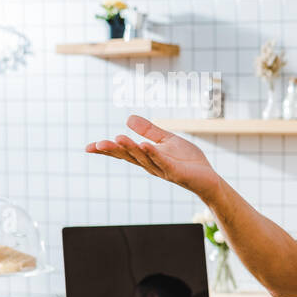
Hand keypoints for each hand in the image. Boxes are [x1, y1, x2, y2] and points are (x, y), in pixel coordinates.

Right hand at [85, 114, 220, 196]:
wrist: (208, 178)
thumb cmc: (188, 161)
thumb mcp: (166, 140)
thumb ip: (149, 131)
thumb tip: (128, 118)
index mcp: (146, 157)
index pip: (123, 153)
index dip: (107, 151)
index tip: (88, 148)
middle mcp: (151, 165)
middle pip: (129, 156)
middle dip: (113, 150)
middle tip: (97, 144)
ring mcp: (163, 169)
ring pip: (143, 158)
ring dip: (130, 148)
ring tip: (117, 138)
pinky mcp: (176, 172)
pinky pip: (163, 162)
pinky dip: (154, 154)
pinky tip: (145, 145)